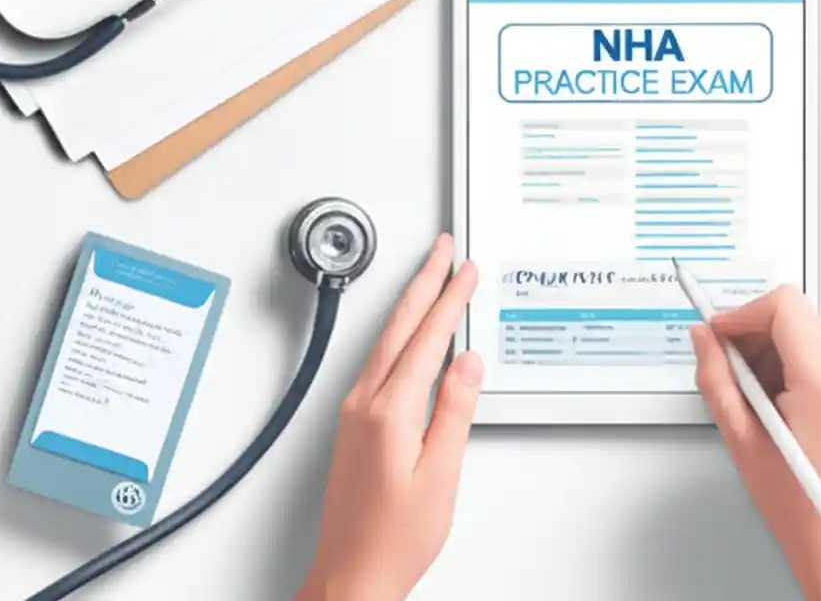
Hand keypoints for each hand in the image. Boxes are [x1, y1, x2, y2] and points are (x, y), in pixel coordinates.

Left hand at [298, 234, 480, 600]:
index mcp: (389, 411)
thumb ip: (454, 411)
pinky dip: (400, 336)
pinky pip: (378, 362)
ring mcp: (354, 413)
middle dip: (424, 283)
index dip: (449, 299)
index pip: (426, 339)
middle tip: (443, 251)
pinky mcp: (352, 425)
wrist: (352, 572)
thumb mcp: (441, 473)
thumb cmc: (394, 536)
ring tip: (430, 279)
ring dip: (410, 305)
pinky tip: (410, 335)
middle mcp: (364, 404)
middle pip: (399, 327)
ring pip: (386, 341)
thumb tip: (468, 362)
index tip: (466, 271)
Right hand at [691, 286, 820, 600]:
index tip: (717, 334)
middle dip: (753, 331)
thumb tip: (703, 339)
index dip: (742, 313)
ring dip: (770, 348)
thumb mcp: (741, 438)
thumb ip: (716, 378)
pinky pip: (818, 351)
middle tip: (727, 368)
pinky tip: (772, 401)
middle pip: (794, 313)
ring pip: (805, 329)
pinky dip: (789, 362)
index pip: (783, 306)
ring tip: (751, 395)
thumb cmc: (798, 502)